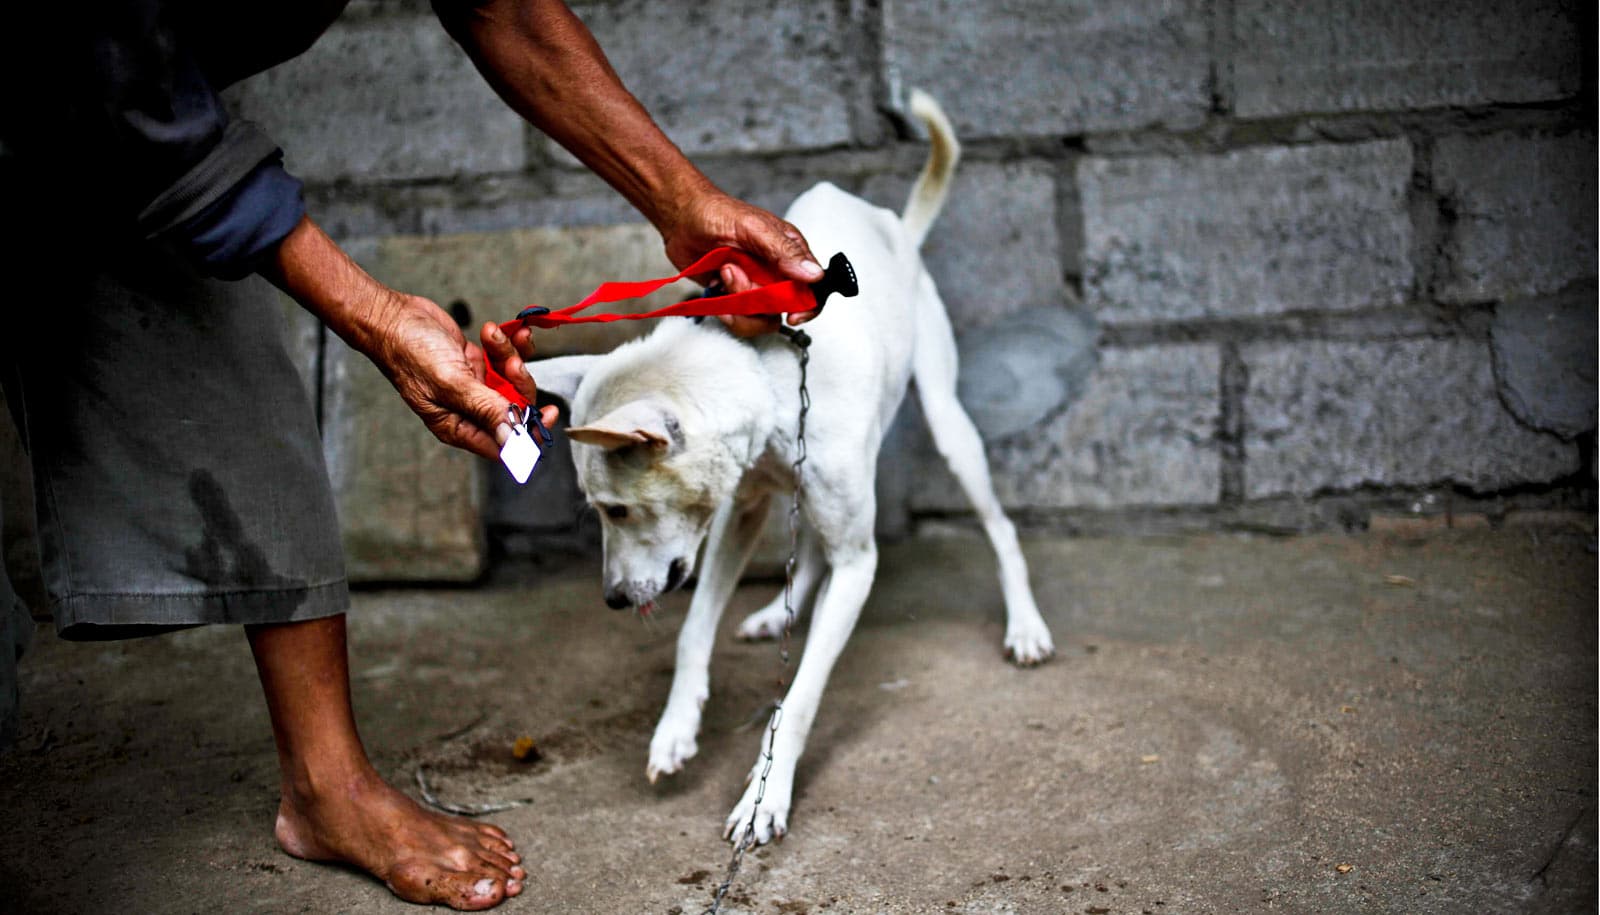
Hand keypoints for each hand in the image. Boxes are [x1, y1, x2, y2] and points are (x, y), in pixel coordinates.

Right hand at [366, 292, 557, 460]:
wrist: (393, 317)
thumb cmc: (411, 354)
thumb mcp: (451, 384)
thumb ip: (486, 409)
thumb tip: (514, 438)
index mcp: (458, 427)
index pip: (503, 444)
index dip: (529, 433)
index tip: (548, 413)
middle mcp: (468, 410)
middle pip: (515, 409)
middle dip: (519, 383)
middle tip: (511, 362)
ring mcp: (474, 386)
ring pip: (512, 380)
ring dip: (511, 356)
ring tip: (493, 336)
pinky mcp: (476, 363)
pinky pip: (505, 358)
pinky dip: (507, 344)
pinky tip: (498, 330)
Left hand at [661, 188, 824, 337]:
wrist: (680, 220)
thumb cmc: (715, 213)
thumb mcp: (753, 227)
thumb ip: (784, 251)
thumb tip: (815, 275)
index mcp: (790, 252)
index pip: (814, 288)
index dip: (807, 306)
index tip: (792, 316)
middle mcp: (776, 272)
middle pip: (784, 309)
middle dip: (757, 300)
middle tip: (734, 274)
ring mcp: (756, 286)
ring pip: (761, 318)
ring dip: (739, 303)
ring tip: (723, 274)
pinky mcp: (736, 296)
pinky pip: (741, 319)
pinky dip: (727, 310)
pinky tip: (716, 288)